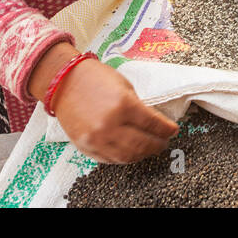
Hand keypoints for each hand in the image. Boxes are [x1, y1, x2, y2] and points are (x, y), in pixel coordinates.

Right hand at [30, 44, 177, 163]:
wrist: (64, 81)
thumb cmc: (96, 78)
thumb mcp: (124, 86)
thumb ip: (138, 106)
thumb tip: (153, 124)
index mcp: (123, 106)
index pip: (153, 124)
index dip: (166, 129)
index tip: (173, 130)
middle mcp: (110, 126)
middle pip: (142, 144)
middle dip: (157, 144)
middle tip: (164, 142)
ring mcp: (96, 139)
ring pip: (127, 157)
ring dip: (142, 155)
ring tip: (150, 149)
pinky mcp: (85, 147)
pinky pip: (109, 159)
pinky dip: (123, 158)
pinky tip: (131, 153)